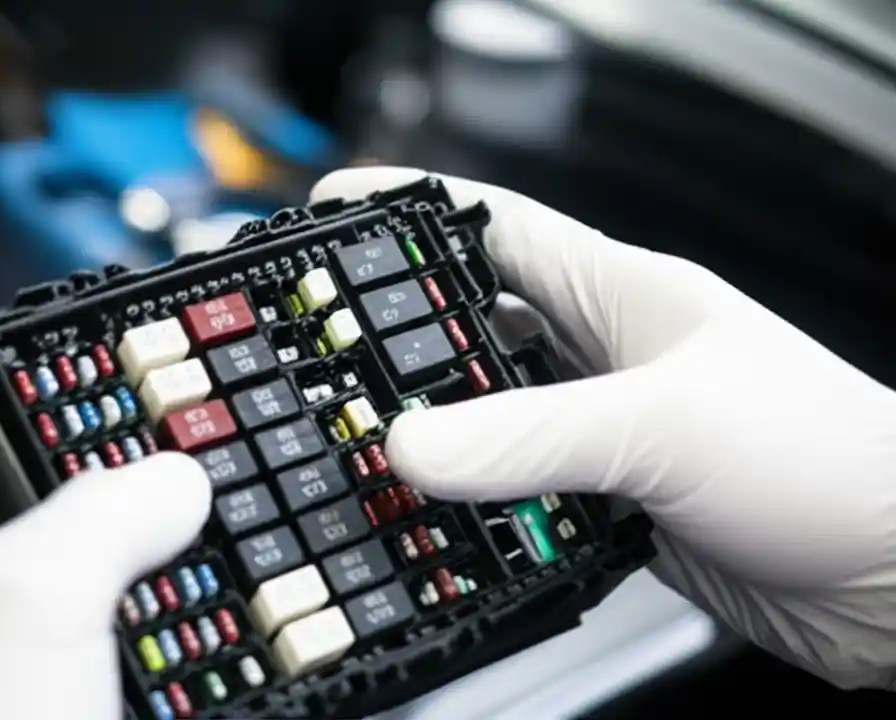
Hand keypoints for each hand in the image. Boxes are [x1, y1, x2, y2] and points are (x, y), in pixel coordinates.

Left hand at [0, 282, 211, 718]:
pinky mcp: (55, 703)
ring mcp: (1, 653)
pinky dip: (161, 600)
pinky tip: (217, 590)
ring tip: (204, 481)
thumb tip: (175, 479)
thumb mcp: (34, 592)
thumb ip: (107, 512)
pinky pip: (114, 626)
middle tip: (132, 386)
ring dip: (134, 521)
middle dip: (58, 426)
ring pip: (72, 554)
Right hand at [312, 167, 895, 690]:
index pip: (492, 229)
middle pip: (475, 328)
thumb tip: (412, 445)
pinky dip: (475, 506)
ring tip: (370, 444)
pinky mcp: (612, 500)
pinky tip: (444, 520)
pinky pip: (517, 491)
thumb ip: (528, 435)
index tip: (330, 214)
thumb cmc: (830, 461)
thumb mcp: (662, 427)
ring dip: (437, 433)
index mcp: (621, 295)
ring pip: (490, 418)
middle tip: (328, 354)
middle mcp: (608, 356)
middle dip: (399, 337)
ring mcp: (608, 428)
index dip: (405, 213)